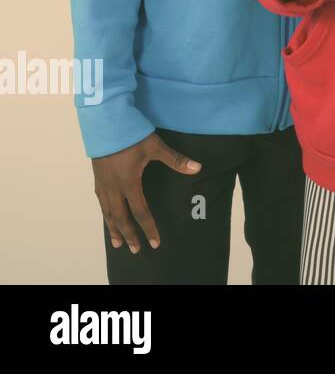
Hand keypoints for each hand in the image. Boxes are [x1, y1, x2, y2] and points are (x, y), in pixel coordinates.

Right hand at [91, 132, 201, 251]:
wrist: (105, 123)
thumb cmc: (132, 135)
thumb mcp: (155, 147)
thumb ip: (176, 160)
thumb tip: (197, 168)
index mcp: (129, 183)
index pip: (141, 212)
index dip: (148, 228)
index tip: (154, 242)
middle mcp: (114, 188)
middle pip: (121, 218)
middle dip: (129, 235)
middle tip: (135, 250)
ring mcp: (103, 184)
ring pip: (108, 213)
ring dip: (114, 228)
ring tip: (117, 242)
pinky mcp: (97, 178)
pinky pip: (101, 203)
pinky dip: (105, 214)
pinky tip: (107, 217)